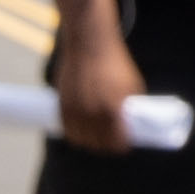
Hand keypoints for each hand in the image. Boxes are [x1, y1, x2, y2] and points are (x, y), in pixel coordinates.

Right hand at [50, 13, 147, 156]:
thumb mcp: (132, 86)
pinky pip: (66, 128)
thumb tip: (133, 123)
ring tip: (95, 142)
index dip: (121, 147)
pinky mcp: (61, 105)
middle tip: (110, 146)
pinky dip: (73, 134)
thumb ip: (130, 106)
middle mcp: (92, 113)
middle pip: (96, 143)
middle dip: (104, 147)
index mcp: (112, 109)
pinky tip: (80, 134)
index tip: (124, 147)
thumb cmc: (116, 65)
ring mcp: (75, 110)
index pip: (116, 140)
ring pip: (78, 139)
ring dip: (87, 143)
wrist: (90, 46)